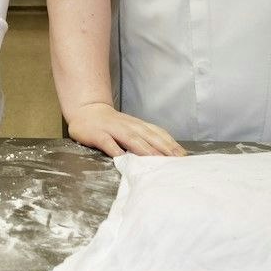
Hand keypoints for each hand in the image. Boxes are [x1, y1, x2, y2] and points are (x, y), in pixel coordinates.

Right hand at [65, 102, 184, 158]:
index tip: (183, 156)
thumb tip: (166, 155)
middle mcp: (129, 126)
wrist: (86, 111)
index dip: (171, 144)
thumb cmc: (113, 124)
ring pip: (131, 139)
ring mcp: (113, 129)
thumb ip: (145, 139)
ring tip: (155, 160)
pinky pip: (107, 142)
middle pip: (149, 136)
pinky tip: (121, 159)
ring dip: (144, 149)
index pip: (158, 133)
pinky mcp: (97, 134)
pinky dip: (115, 150)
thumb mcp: (131, 128)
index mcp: (138, 125)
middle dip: (163, 148)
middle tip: (176, 160)